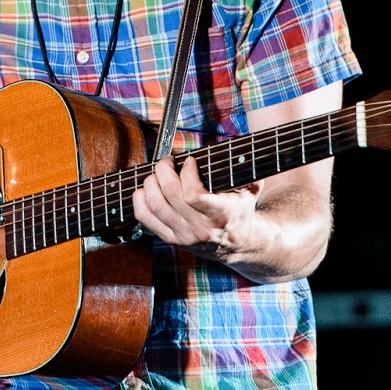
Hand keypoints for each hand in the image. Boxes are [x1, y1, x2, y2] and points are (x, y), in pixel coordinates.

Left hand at [131, 156, 260, 262]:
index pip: (193, 194)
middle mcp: (201, 228)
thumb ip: (245, 167)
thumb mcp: (251, 187)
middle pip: (170, 194)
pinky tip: (146, 188)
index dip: (187, 172)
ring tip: (157, 173)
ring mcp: (184, 235)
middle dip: (164, 169)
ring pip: (155, 205)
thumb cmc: (242, 208)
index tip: (190, 160)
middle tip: (168, 161)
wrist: (239, 243)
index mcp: (221, 214)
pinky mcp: (171, 239)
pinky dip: (139, 199)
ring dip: (150, 182)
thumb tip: (234, 146)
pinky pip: (145, 218)